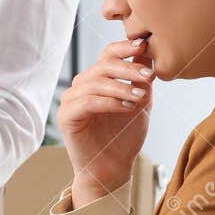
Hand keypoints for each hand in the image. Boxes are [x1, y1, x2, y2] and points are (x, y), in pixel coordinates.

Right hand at [57, 37, 152, 206]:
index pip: (108, 54)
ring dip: (121, 87)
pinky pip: (88, 102)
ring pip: (96, 83)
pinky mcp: (66, 116)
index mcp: (97, 79)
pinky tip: (127, 107)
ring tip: (140, 96)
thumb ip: (141, 81)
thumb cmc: (124, 137)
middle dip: (128, 69)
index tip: (144, 45)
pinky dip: (110, 102)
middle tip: (148, 76)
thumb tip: (148, 53)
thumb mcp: (140, 104)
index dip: (125, 47)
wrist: (112, 169)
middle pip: (103, 66)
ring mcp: (71, 100)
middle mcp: (81, 86)